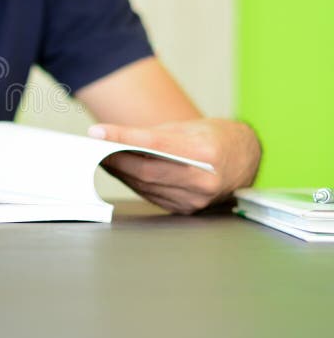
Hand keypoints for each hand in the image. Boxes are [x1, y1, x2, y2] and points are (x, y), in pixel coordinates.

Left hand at [88, 118, 261, 213]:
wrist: (245, 160)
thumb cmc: (217, 138)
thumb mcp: (190, 127)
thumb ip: (155, 134)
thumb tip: (114, 138)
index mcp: (206, 152)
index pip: (154, 144)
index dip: (122, 138)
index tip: (97, 133)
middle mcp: (203, 180)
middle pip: (146, 171)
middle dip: (114, 158)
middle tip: (92, 147)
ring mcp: (195, 199)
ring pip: (145, 186)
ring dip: (118, 171)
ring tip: (100, 157)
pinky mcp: (186, 209)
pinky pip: (151, 195)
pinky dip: (132, 182)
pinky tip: (119, 171)